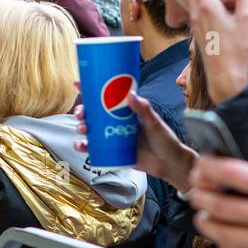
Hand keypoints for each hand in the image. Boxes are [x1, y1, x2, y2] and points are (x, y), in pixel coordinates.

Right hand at [73, 80, 196, 189]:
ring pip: (91, 130)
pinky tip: (81, 146)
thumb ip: (144, 109)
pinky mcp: (112, 153)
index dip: (90, 90)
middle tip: (81, 114)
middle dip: (82, 112)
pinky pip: (94, 149)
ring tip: (83, 130)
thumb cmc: (165, 140)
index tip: (78, 83)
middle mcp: (116, 123)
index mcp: (126, 112)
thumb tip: (130, 94)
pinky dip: (84, 147)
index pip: (105, 97)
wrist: (169, 164)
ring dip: (82, 128)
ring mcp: (113, 138)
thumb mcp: (155, 123)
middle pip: (93, 114)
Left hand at [187, 156, 247, 247]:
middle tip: (197, 194)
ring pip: (219, 230)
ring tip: (206, 218)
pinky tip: (226, 242)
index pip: (231, 171)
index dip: (208, 168)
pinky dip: (224, 247)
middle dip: (200, 196)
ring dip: (207, 222)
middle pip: (216, 202)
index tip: (202, 168)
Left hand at [188, 0, 247, 103]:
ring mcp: (195, 24)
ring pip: (198, 0)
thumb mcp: (246, 17)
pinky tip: (232, 16)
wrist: (225, 77)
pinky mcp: (198, 33)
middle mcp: (196, 14)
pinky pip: (201, 12)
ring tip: (238, 3)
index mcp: (205, 7)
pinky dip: (214, 7)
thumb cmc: (237, 49)